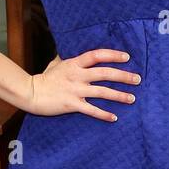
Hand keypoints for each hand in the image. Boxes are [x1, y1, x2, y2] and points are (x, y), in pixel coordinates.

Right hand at [26, 48, 140, 122]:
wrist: (30, 93)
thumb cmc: (44, 78)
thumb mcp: (56, 63)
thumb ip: (68, 58)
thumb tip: (73, 50)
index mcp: (74, 64)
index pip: (96, 55)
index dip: (112, 55)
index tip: (127, 57)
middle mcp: (77, 75)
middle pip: (104, 73)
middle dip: (123, 76)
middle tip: (137, 79)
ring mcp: (75, 90)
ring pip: (102, 92)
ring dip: (119, 95)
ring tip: (132, 98)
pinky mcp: (72, 104)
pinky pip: (91, 110)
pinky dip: (103, 114)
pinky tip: (114, 117)